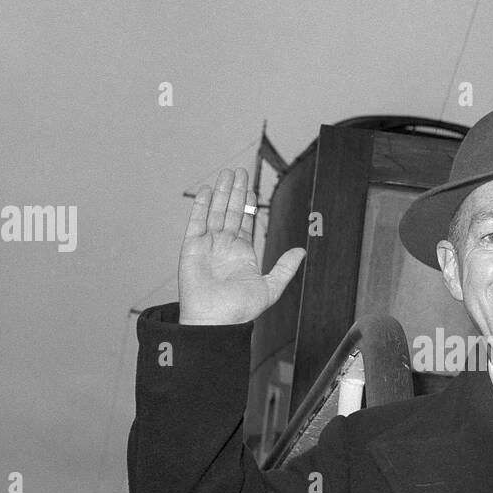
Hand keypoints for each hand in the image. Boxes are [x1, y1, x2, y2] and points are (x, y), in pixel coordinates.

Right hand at [178, 167, 305, 325]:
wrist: (216, 320)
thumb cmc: (240, 310)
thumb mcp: (270, 287)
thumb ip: (285, 268)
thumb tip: (301, 252)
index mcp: (242, 254)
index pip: (246, 222)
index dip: (249, 204)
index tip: (251, 188)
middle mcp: (224, 247)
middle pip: (231, 212)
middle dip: (236, 191)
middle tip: (240, 171)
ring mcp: (207, 245)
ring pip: (216, 212)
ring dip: (222, 193)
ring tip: (227, 174)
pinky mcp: (191, 247)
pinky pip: (196, 222)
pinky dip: (202, 206)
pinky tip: (209, 191)